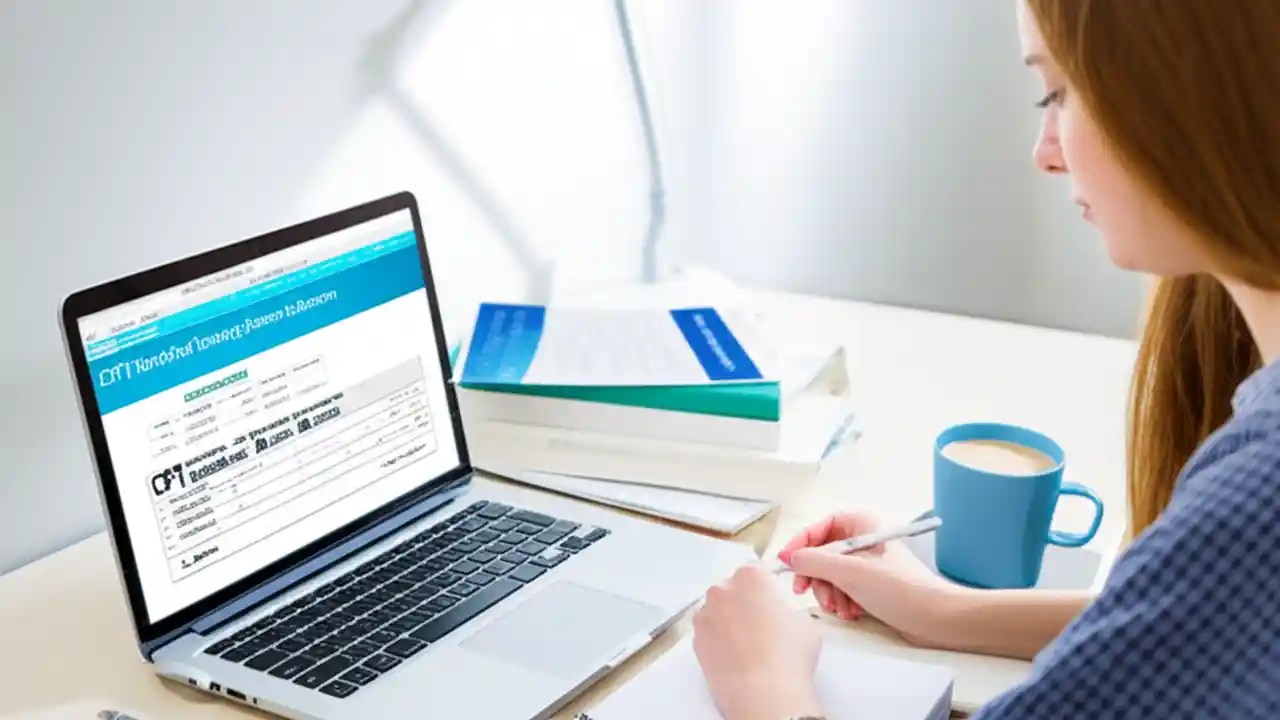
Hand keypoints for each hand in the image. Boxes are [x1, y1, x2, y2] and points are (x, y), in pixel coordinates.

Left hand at [692, 565, 825, 719]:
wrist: (764, 691)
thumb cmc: (788, 654)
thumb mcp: (806, 623)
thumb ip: (789, 609)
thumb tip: (784, 617)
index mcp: (751, 576)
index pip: (758, 572)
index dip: (767, 588)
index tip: (772, 602)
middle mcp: (723, 589)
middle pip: (732, 589)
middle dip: (744, 603)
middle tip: (762, 626)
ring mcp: (705, 614)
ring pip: (717, 611)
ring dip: (728, 621)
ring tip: (748, 645)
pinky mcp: (695, 640)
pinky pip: (707, 634)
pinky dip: (717, 641)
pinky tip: (735, 657)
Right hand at [778, 511, 961, 647]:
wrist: (935, 617)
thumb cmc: (898, 588)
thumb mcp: (849, 571)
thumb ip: (814, 561)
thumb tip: (788, 558)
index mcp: (861, 523)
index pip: (819, 528)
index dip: (800, 545)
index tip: (786, 564)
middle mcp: (863, 539)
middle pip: (822, 553)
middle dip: (816, 577)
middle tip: (808, 593)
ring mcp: (868, 562)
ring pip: (831, 574)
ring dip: (830, 593)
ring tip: (840, 609)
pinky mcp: (872, 584)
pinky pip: (844, 588)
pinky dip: (842, 601)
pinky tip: (851, 613)